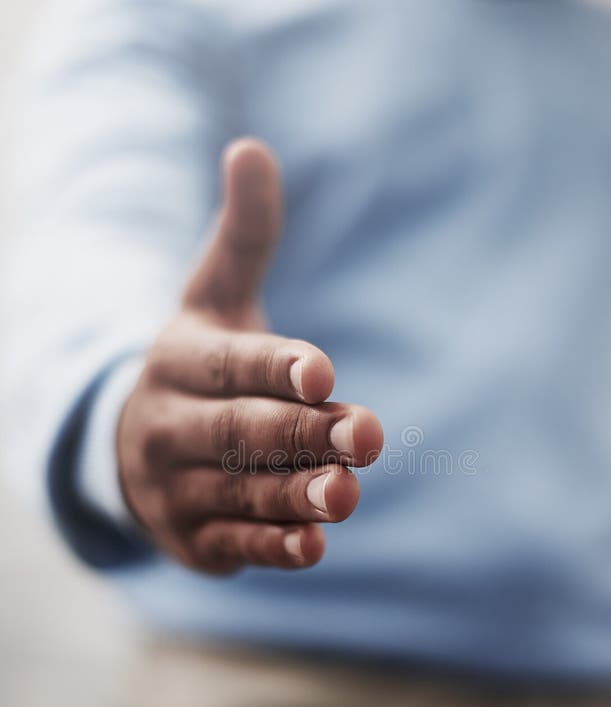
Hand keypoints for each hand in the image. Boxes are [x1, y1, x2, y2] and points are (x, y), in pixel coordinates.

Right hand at [117, 139, 382, 573]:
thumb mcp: (212, 300)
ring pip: (242, 490)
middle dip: (304, 435)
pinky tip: (313, 545)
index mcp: (179, 362)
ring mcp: (177, 489)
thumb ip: (243, 237)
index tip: (324, 373)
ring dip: (297, 494)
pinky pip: (236, 543)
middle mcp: (169, 426)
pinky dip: (273, 546)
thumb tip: (251, 147)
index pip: (232, 365)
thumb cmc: (197, 368)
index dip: (276, 368)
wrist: (131, 446)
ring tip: (348, 494)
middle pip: (242, 431)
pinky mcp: (193, 540)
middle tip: (369, 437)